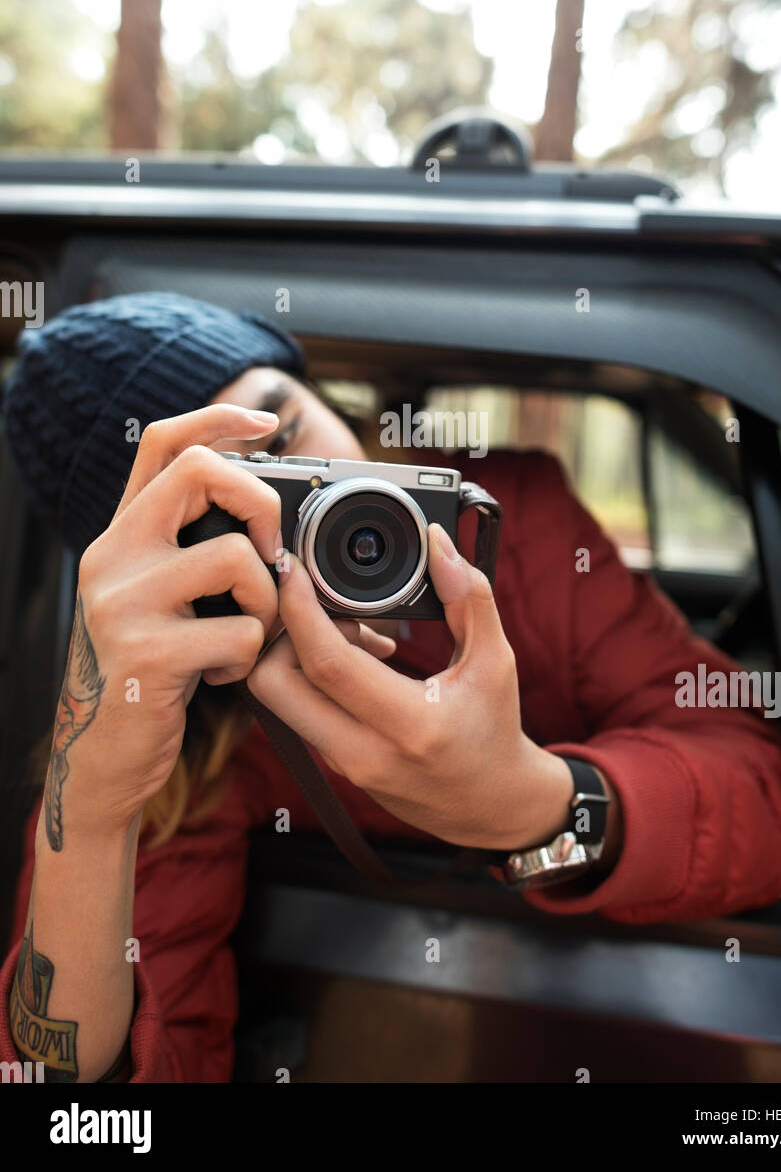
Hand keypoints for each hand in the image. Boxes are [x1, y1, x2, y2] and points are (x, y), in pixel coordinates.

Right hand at [46, 404, 285, 847]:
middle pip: (201, 472)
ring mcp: (123, 601)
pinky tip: (221, 677)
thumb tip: (284, 524)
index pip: (163, 442)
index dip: (219, 417)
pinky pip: (241, 631)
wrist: (104, 754)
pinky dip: (250, 658)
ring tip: (246, 636)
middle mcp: (112, 554)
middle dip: (261, 502)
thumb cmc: (154, 671)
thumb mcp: (162, 598)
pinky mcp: (146, 651)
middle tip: (273, 552)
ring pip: (236, 557)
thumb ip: (199, 551)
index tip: (267, 422)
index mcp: (123, 534)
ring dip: (267, 603)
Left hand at [247, 523, 574, 849]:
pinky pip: (297, 712)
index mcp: (409, 724)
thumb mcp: (495, 661)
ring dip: (295, 653)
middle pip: (274, 683)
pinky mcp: (333, 767)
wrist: (492, 804)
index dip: (299, 609)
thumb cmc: (495, 730)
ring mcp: (342, 765)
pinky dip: (311, 675)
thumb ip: (470, 597)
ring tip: (349, 632)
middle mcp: (364, 752)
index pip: (326, 664)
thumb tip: (437, 544)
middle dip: (282, 630)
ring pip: (278, 698)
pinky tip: (356, 659)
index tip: (293, 569)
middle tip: (318, 604)